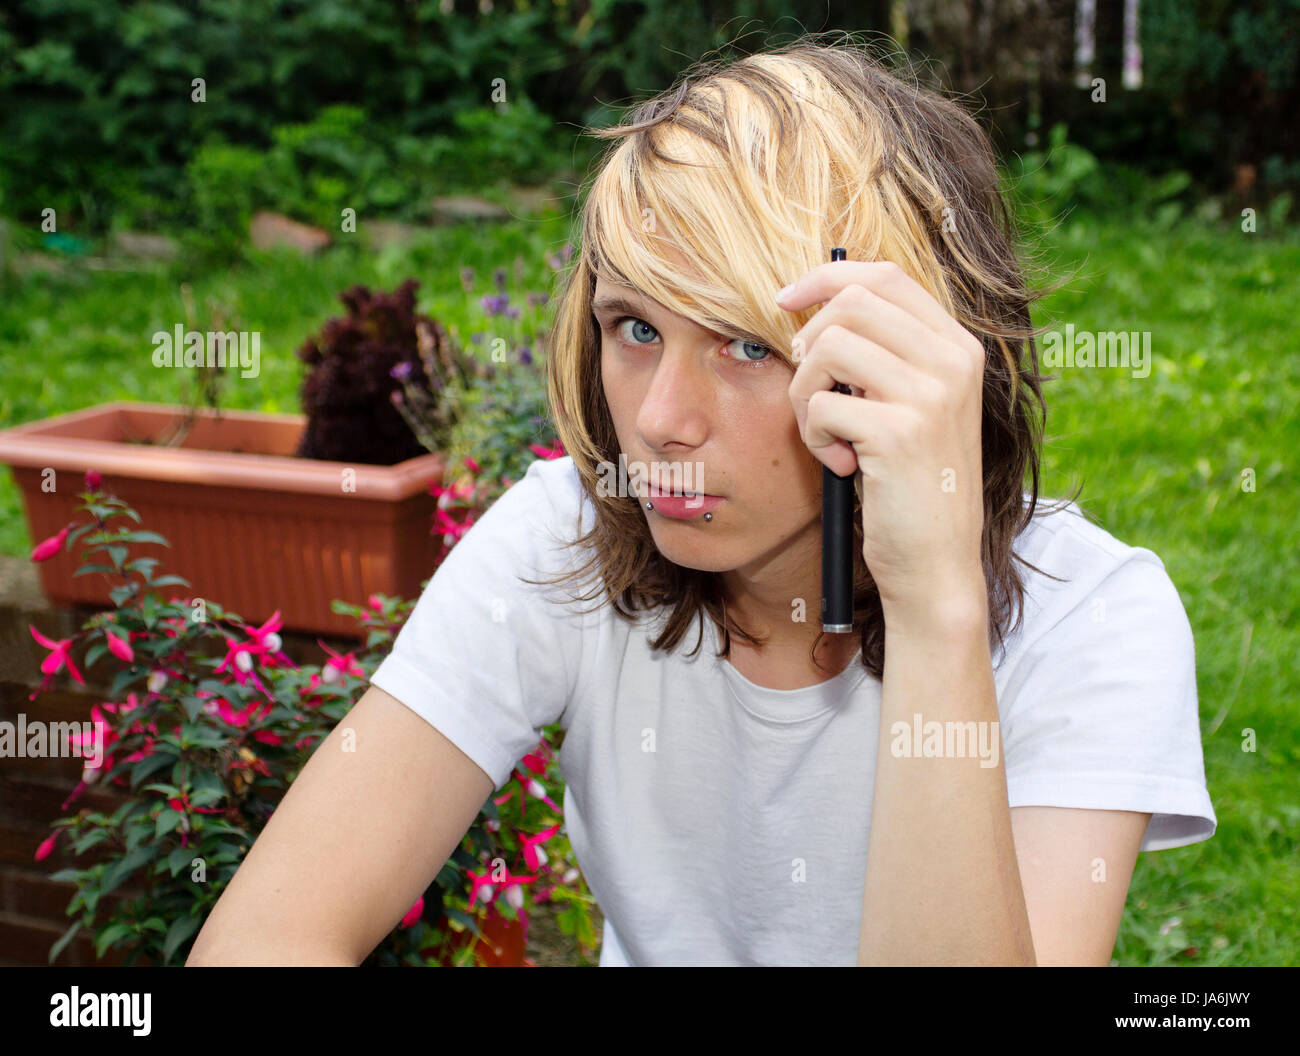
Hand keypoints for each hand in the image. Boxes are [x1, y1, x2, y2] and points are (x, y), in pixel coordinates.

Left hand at [778, 259, 986, 619]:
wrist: (937, 563)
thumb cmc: (911, 486)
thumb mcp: (914, 406)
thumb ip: (886, 356)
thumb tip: (819, 309)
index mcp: (958, 348)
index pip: (885, 276)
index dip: (825, 278)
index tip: (784, 300)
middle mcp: (952, 362)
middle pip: (850, 304)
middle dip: (808, 345)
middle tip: (810, 392)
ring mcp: (930, 395)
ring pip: (826, 348)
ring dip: (805, 394)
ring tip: (827, 436)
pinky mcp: (898, 433)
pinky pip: (820, 407)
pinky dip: (814, 439)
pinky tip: (842, 466)